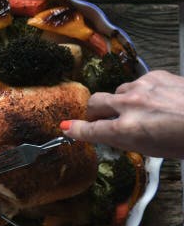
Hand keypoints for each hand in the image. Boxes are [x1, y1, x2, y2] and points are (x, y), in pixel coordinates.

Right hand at [62, 70, 183, 158]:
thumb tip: (115, 133)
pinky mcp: (154, 75)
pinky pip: (138, 82)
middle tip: (98, 118)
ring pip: (118, 92)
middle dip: (93, 111)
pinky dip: (143, 91)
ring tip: (140, 110)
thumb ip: (129, 139)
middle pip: (95, 103)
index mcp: (126, 131)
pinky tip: (159, 99)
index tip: (67, 128)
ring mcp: (140, 88)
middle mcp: (128, 107)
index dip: (76, 130)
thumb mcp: (154, 149)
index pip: (90, 130)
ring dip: (122, 101)